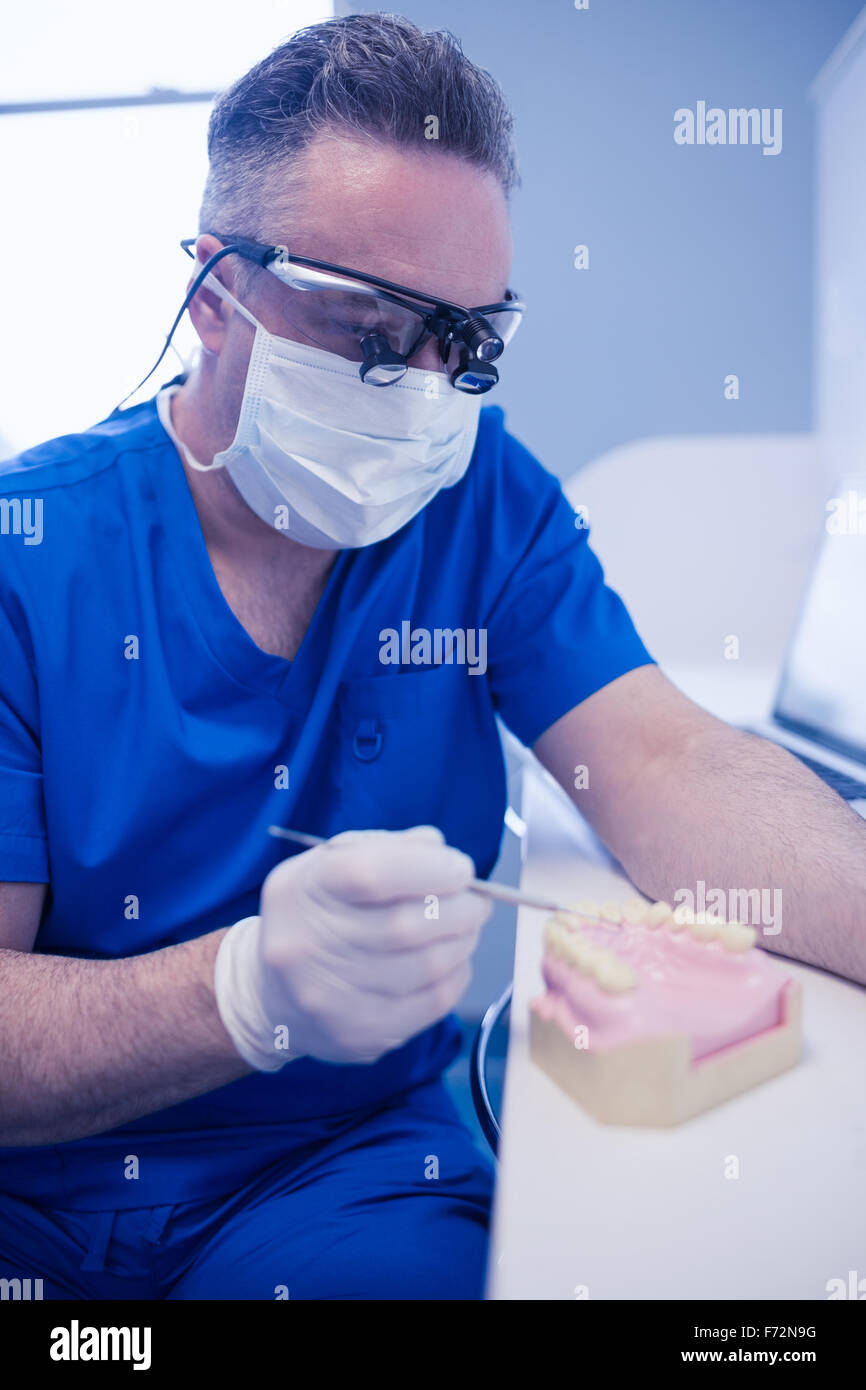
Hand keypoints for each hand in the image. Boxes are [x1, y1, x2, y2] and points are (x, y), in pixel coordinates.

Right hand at [214, 826, 491, 1068]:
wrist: (273, 994)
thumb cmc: (314, 915)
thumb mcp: (330, 864)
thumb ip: (385, 848)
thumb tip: (440, 851)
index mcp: (301, 893)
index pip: (371, 875)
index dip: (429, 868)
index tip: (459, 868)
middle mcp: (308, 949)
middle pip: (407, 926)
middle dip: (460, 908)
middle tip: (476, 900)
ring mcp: (333, 999)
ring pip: (429, 966)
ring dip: (464, 940)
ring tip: (466, 926)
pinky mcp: (361, 1035)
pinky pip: (434, 1003)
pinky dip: (457, 974)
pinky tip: (452, 959)